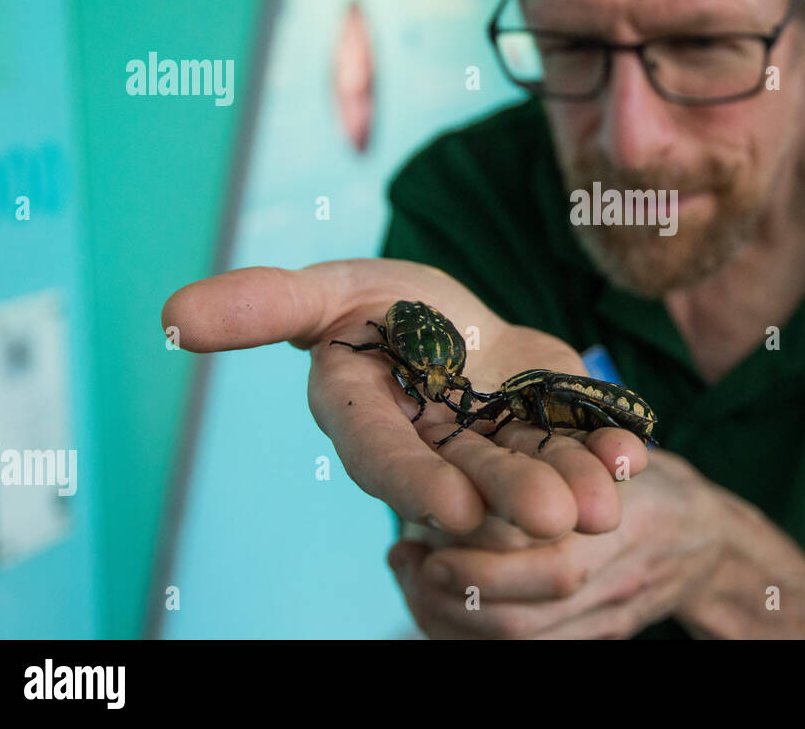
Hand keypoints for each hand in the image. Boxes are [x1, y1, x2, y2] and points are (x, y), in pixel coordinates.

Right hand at [160, 258, 649, 536]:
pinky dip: (606, 447)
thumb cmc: (381, 303)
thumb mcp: (325, 289)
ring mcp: (494, 445)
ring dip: (570, 484)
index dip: (411, 478)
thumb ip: (263, 304)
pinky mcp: (547, 430)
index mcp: (366, 417)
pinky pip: (578, 441)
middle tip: (555, 516)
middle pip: (468, 474)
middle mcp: (429, 446)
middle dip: (511, 494)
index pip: (379, 453)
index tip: (453, 508)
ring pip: (531, 469)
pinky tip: (633, 452)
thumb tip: (171, 317)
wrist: (458, 322)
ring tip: (607, 502)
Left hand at [387, 449, 723, 638]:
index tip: (427, 538)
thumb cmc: (653, 483)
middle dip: (451, 600)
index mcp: (624, 531)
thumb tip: (495, 443)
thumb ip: (577, 448)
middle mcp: (614, 587)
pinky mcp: (591, 641)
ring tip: (408, 577)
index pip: (553, 568)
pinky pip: (526, 655)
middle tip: (403, 560)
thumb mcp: (622, 454)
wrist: (710, 544)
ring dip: (448, 622)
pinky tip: (433, 603)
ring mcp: (603, 622)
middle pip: (525, 621)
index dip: (485, 564)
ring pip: (518, 646)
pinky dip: (467, 637)